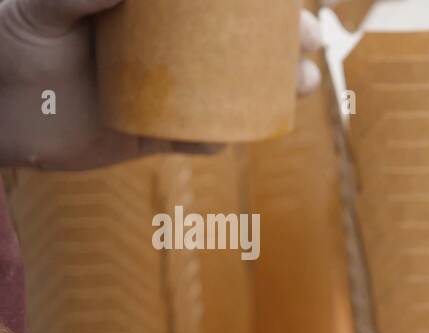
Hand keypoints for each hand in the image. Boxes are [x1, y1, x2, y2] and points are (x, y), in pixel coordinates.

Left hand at [0, 0, 326, 169]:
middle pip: (235, 45)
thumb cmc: (5, 37)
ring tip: (302, 85)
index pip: (210, 6)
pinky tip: (233, 131)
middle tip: (309, 45)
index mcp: (146, 9)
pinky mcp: (151, 132)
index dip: (258, 7)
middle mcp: (161, 48)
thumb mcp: (40, 6)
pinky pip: (197, 135)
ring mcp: (161, 89)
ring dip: (271, 91)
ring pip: (229, 91)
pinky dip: (217, 135)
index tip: (290, 6)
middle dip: (281, 44)